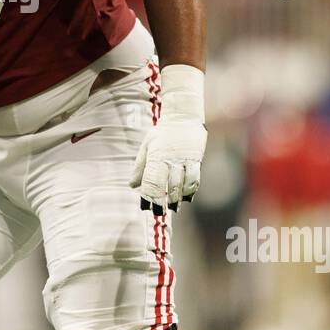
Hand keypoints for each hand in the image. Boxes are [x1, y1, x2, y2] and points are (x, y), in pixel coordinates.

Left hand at [130, 64, 206, 214]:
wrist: (183, 117)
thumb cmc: (161, 133)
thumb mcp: (146, 146)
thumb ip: (140, 167)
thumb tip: (132, 186)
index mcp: (157, 157)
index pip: (152, 182)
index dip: (149, 196)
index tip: (146, 207)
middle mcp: (171, 160)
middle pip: (168, 187)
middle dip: (163, 202)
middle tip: (159, 212)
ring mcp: (185, 161)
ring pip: (183, 185)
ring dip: (178, 199)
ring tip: (174, 208)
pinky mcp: (196, 161)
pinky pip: (195, 179)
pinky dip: (191, 191)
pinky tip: (186, 198)